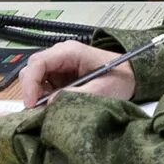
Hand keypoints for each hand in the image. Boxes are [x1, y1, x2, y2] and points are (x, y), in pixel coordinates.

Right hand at [15, 37, 140, 103]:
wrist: (132, 76)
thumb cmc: (120, 77)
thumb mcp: (102, 89)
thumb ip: (77, 94)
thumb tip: (50, 103)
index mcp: (70, 51)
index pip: (38, 62)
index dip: (30, 83)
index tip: (32, 104)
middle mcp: (61, 55)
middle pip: (32, 69)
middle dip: (31, 91)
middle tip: (36, 111)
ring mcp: (59, 65)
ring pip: (35, 78)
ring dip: (36, 95)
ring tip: (45, 110)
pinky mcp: (61, 76)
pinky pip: (44, 86)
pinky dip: (43, 98)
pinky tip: (53, 106)